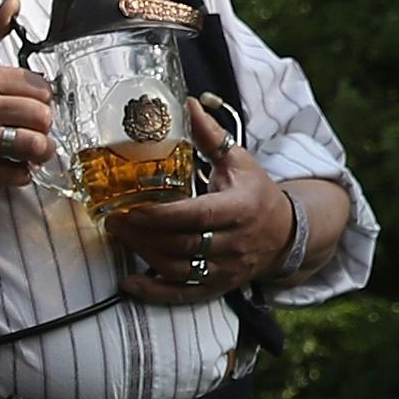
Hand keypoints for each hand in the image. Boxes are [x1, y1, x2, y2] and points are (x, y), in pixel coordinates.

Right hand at [0, 0, 52, 192]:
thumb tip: (13, 2)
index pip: (37, 86)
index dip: (41, 99)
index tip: (30, 106)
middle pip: (41, 115)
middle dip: (42, 125)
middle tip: (32, 130)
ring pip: (34, 144)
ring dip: (39, 151)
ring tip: (31, 151)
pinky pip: (15, 174)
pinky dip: (19, 175)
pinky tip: (10, 168)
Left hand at [107, 102, 291, 305]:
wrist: (285, 233)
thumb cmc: (255, 193)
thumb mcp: (238, 162)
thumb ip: (210, 136)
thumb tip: (187, 103)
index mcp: (240, 209)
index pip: (197, 216)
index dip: (163, 216)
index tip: (133, 208)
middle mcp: (235, 243)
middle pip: (183, 244)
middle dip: (144, 234)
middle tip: (113, 219)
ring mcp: (227, 269)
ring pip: (180, 269)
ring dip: (144, 255)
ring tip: (118, 235)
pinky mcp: (218, 287)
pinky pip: (184, 295)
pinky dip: (155, 293)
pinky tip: (129, 284)